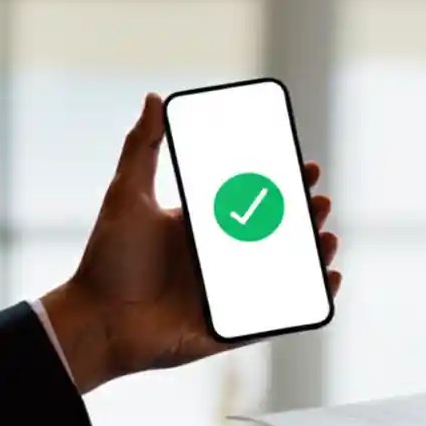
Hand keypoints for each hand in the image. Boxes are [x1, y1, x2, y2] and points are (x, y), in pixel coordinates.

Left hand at [41, 93, 342, 392]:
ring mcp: (230, 293)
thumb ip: (143, 148)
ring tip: (328, 237)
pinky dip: (310, 298)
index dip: (284, 183)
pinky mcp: (235, 327)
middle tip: (320, 202)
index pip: (253, 199)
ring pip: (286, 270)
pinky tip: (328, 278)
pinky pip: (282, 313)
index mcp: (202, 227)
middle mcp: (220, 259)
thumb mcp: (127, 195)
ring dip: (314, 253)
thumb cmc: (106, 260)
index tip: (305, 167)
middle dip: (306, 216)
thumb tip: (154, 99)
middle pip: (278, 233)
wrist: (97, 321)